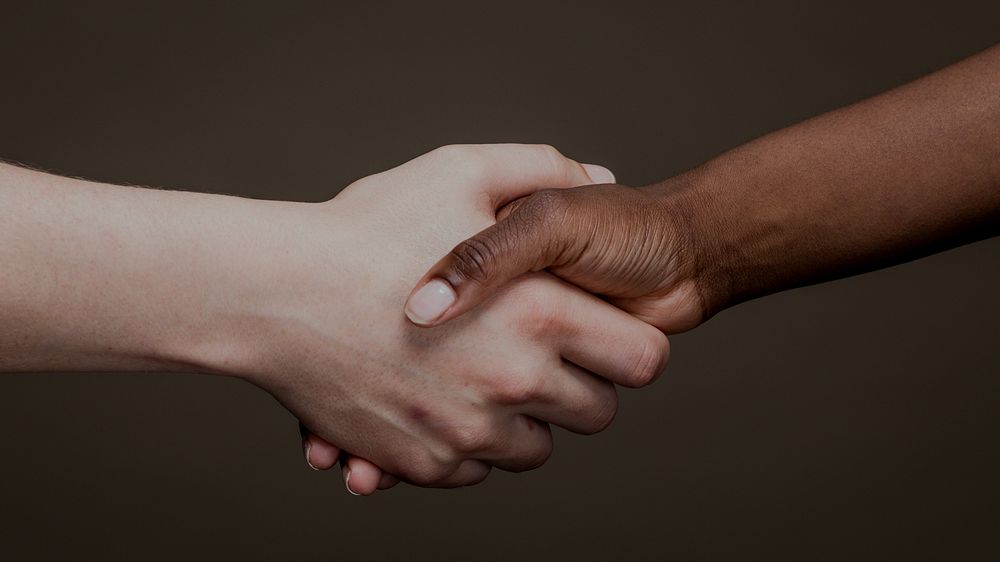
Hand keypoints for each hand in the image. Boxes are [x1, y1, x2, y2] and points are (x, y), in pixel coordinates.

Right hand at [247, 145, 667, 491]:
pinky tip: (437, 395)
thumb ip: (543, 168)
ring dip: (524, 418)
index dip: (626, 343)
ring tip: (482, 370)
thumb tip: (600, 174)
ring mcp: (467, 432)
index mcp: (541, 312)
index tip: (597, 330)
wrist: (270, 293)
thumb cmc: (364, 230)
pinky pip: (477, 471)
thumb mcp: (459, 171)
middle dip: (578, 384)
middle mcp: (514, 382)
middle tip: (537, 349)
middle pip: (597, 414)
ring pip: (537, 450)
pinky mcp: (425, 462)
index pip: (643, 362)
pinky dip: (467, 442)